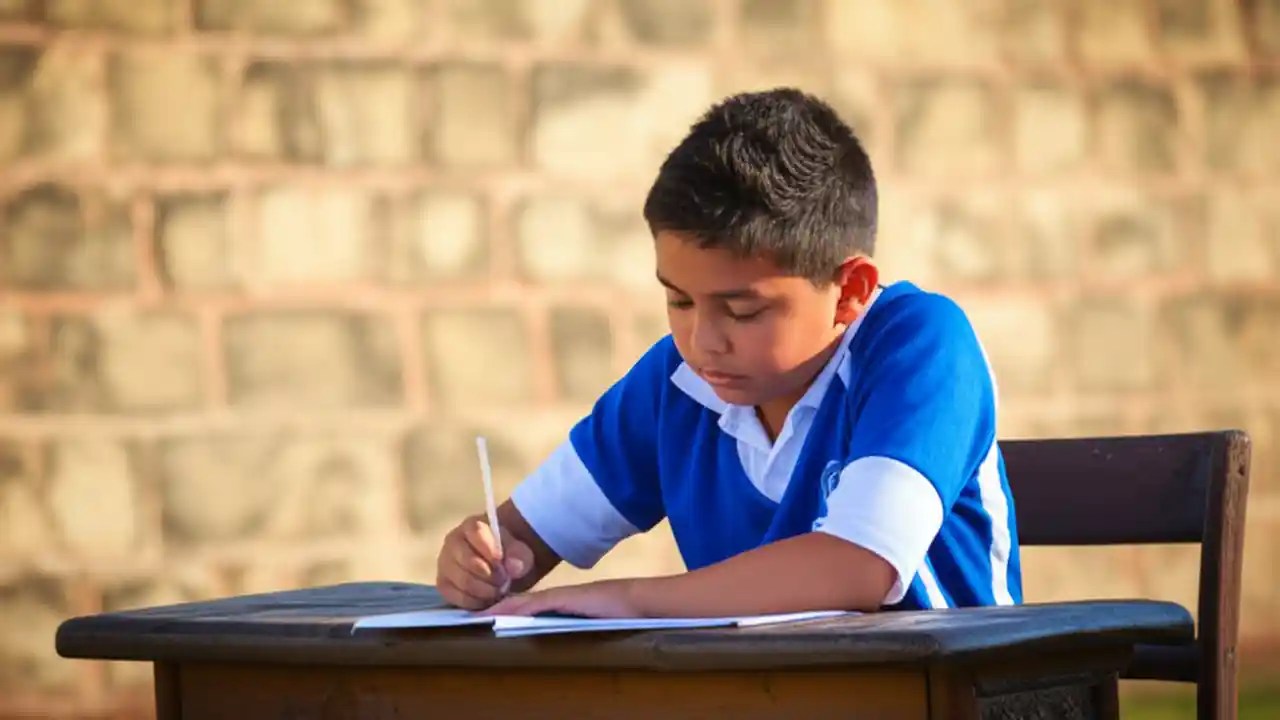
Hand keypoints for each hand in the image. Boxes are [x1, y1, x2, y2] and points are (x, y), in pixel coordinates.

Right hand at [436, 514, 534, 609]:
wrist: (500, 569)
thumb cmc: (508, 554)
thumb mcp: (520, 551)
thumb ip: (519, 554)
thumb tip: (514, 567)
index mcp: (472, 526)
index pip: (477, 533)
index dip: (491, 551)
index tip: (504, 565)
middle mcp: (453, 542)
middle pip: (468, 561)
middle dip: (491, 576)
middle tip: (505, 583)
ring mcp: (445, 564)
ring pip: (463, 581)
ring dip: (485, 591)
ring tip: (498, 591)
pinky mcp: (444, 585)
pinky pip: (456, 597)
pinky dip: (475, 602)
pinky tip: (487, 600)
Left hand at [485, 579, 642, 617]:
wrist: (635, 602)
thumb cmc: (616, 615)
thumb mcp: (587, 625)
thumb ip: (570, 629)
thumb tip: (557, 648)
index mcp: (559, 605)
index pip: (526, 608)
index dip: (505, 612)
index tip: (485, 620)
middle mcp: (555, 599)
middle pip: (518, 603)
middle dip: (495, 610)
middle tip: (471, 618)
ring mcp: (558, 597)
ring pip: (521, 602)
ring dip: (499, 609)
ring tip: (477, 617)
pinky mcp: (563, 599)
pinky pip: (534, 603)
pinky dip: (515, 608)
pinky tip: (500, 613)